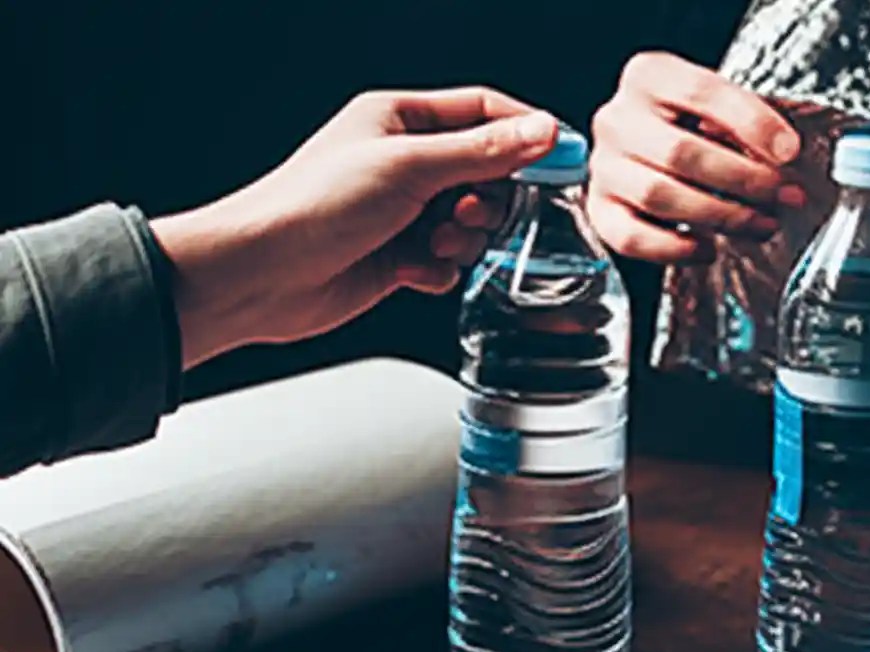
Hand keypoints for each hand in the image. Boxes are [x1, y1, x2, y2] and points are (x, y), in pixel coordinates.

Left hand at [151, 87, 557, 367]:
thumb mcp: (409, 166)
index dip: (524, 132)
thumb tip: (540, 131)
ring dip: (463, 237)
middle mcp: (403, 162)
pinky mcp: (397, 255)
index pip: (482, 112)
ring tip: (431, 241)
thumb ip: (482, 152)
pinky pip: (448, 259)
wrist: (262, 274)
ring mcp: (401, 210)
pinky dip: (439, 266)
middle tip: (465, 211)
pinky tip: (411, 269)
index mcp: (399, 119)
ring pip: (470, 220)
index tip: (560, 156)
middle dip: (486, 199)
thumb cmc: (313, 206)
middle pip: (484, 172)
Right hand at [583, 51, 804, 262]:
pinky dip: (675, 249)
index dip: (752, 123)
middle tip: (784, 195)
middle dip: (745, 179)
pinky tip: (708, 248)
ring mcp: (604, 166)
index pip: (702, 92)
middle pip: (681, 152)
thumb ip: (746, 124)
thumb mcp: (717, 109)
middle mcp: (617, 118)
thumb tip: (785, 158)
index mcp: (648, 76)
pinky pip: (632, 238)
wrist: (641, 152)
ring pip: (660, 196)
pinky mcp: (600, 210)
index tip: (789, 152)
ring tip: (760, 224)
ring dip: (721, 216)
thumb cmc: (688, 128)